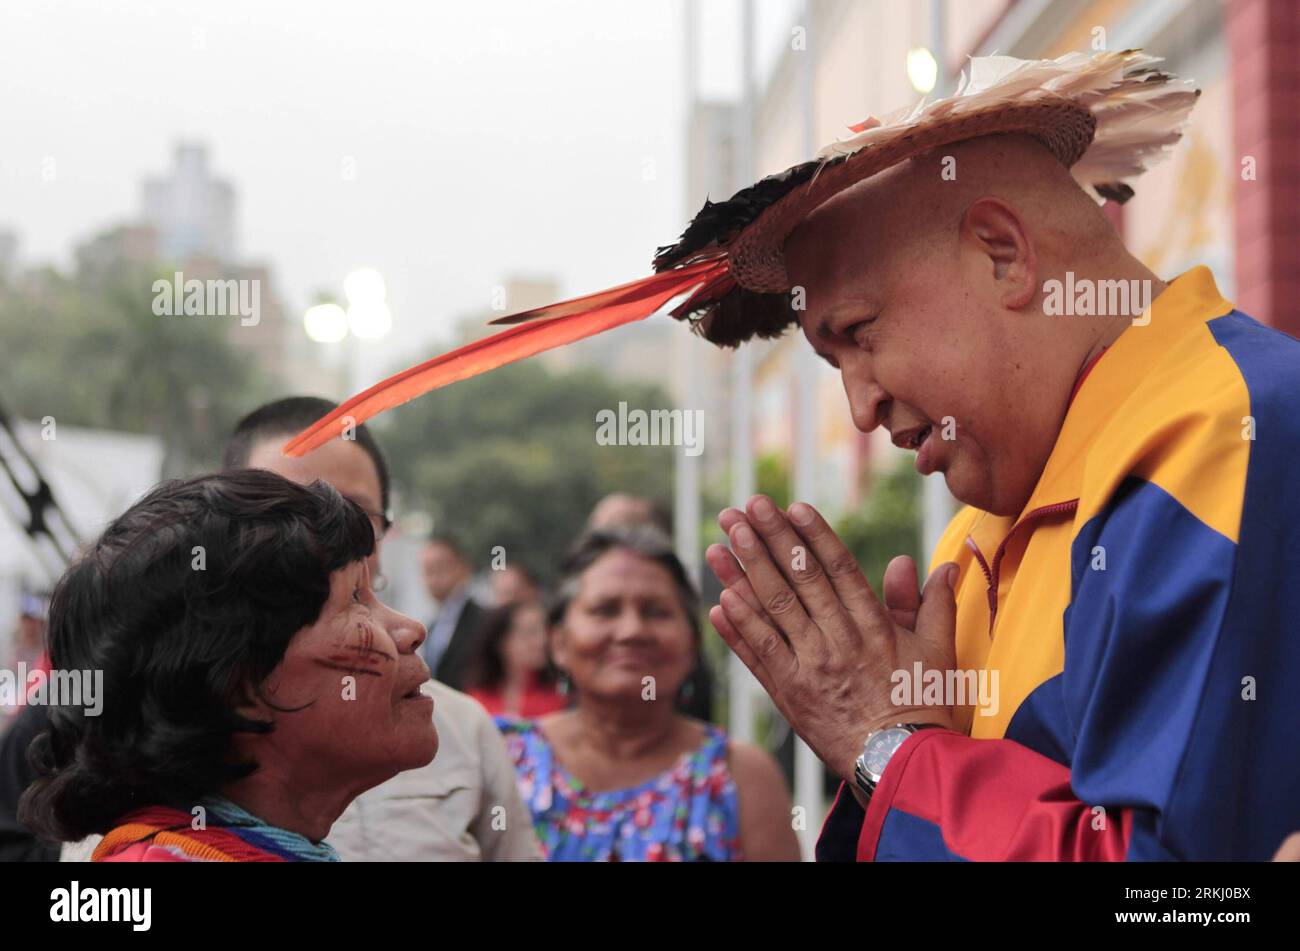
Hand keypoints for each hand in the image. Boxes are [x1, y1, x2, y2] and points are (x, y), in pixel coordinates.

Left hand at [706, 495, 958, 781]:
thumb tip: (940, 565)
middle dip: (767, 540)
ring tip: (719, 543)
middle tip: (742, 509)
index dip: (813, 535)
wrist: (900, 765)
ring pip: (771, 612)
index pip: (838, 569)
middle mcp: (837, 642)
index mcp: (873, 627)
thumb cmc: (923, 706)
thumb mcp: (938, 652)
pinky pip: (758, 656)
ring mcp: (809, 669)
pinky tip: (718, 601)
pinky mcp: (789, 695)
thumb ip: (932, 605)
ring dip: (741, 574)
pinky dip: (737, 629)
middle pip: (798, 581)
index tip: (792, 507)